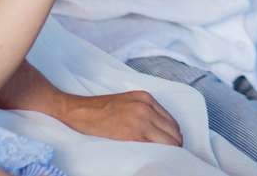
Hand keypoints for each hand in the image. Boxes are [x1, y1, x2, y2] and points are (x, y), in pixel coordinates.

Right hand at [53, 89, 183, 146]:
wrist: (81, 111)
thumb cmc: (101, 108)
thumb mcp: (129, 101)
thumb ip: (145, 110)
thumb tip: (158, 128)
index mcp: (146, 98)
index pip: (171, 121)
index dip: (174, 135)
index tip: (173, 144)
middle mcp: (147, 107)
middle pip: (173, 131)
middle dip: (175, 143)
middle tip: (172, 153)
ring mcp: (141, 119)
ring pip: (167, 140)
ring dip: (169, 149)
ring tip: (165, 157)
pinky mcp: (132, 133)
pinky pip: (153, 146)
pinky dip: (158, 152)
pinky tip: (155, 156)